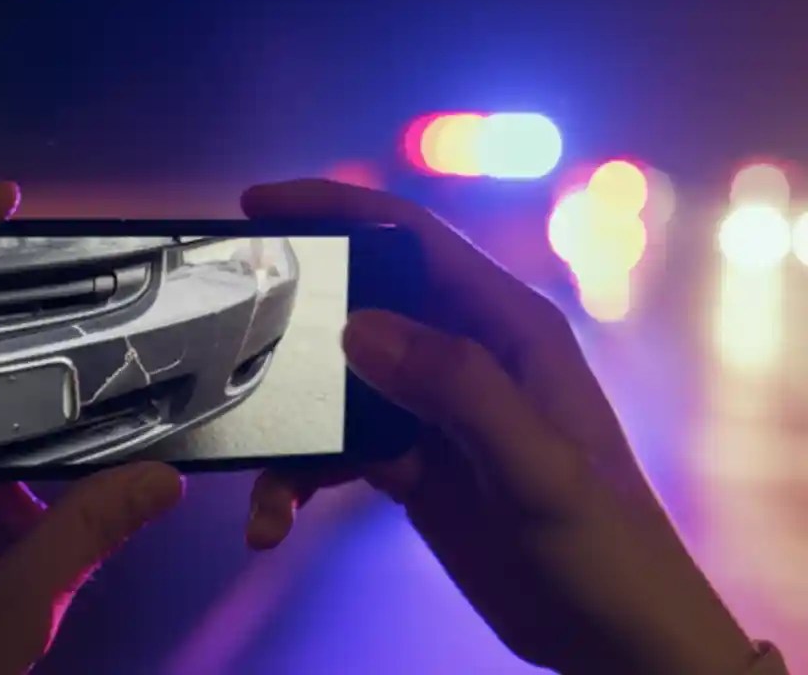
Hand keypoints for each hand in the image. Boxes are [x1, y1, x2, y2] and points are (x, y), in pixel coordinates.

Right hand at [242, 180, 757, 674]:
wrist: (611, 636)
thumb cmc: (603, 548)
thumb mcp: (539, 469)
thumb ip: (458, 388)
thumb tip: (358, 325)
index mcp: (507, 328)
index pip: (413, 240)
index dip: (337, 209)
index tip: (260, 205)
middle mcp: (463, 355)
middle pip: (360, 306)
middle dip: (291, 321)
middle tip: (226, 334)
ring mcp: (431, 410)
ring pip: (334, 389)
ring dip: (288, 432)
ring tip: (264, 494)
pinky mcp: (408, 462)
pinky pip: (334, 450)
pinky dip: (299, 480)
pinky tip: (276, 520)